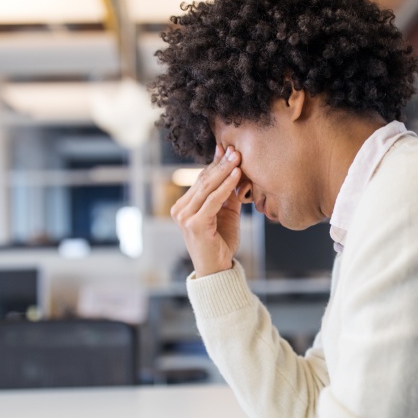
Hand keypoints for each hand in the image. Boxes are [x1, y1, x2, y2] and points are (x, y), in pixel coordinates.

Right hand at [170, 144, 243, 276]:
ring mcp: (185, 216)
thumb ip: (228, 194)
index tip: (226, 148)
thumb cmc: (221, 242)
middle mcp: (180, 209)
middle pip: (203, 180)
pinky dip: (226, 186)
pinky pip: (213, 200)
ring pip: (207, 187)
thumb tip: (236, 169)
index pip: (201, 180)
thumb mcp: (226, 213)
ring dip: (224, 170)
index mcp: (184, 206)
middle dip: (220, 163)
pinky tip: (236, 174)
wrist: (217, 269)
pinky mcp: (194, 223)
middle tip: (234, 149)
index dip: (215, 164)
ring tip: (237, 157)